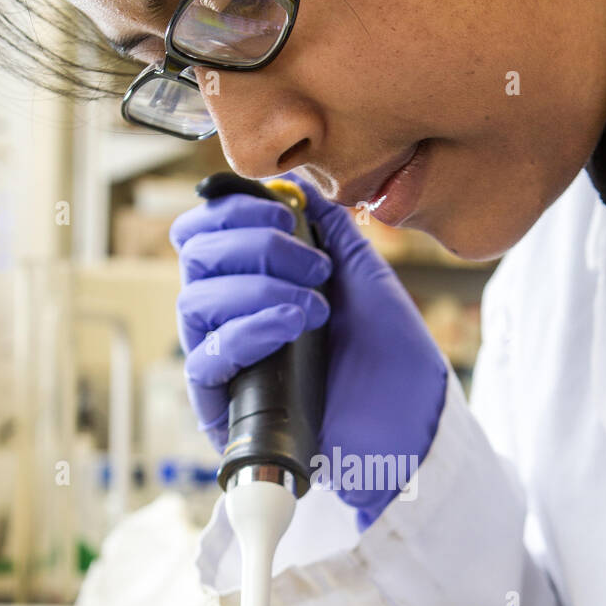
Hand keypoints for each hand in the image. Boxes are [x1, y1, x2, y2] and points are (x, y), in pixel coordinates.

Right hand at [170, 178, 447, 523]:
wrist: (412, 423)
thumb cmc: (393, 358)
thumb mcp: (364, 275)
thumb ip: (327, 227)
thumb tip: (294, 183)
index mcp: (255, 284)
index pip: (207, 233)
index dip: (232, 210)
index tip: (283, 211)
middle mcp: (231, 319)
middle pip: (193, 259)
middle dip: (252, 244)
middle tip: (312, 266)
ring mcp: (227, 362)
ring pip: (193, 303)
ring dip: (255, 287)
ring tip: (313, 305)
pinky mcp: (225, 407)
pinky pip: (205, 359)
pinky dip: (246, 330)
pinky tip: (290, 323)